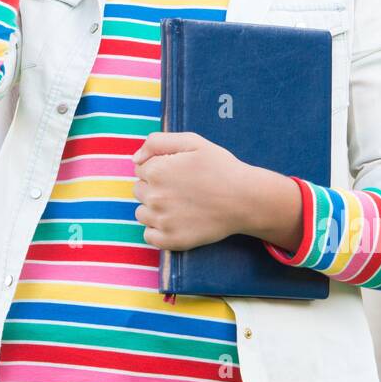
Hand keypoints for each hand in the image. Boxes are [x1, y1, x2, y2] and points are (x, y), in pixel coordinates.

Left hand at [131, 131, 249, 251]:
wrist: (245, 199)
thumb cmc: (220, 168)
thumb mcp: (192, 141)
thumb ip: (157, 142)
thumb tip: (134, 159)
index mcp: (156, 171)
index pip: (141, 169)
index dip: (159, 168)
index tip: (178, 173)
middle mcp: (154, 196)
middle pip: (139, 190)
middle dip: (155, 187)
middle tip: (181, 188)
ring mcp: (161, 221)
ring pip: (141, 213)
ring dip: (154, 209)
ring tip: (179, 205)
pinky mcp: (170, 240)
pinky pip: (149, 235)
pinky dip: (158, 230)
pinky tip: (176, 221)